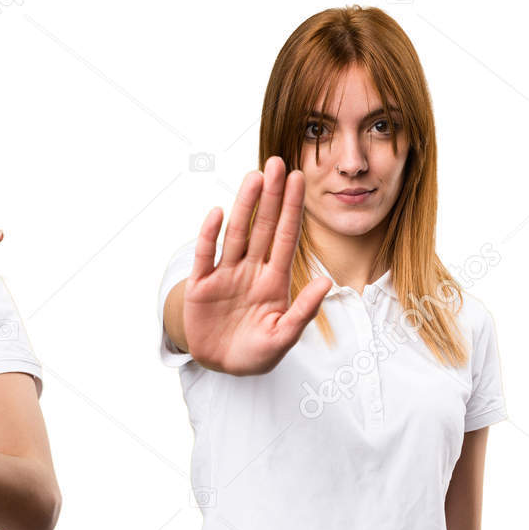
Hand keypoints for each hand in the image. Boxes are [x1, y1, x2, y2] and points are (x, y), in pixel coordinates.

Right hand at [182, 156, 332, 374]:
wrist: (221, 366)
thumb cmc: (256, 352)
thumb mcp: (283, 337)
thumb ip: (303, 312)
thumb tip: (327, 283)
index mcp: (275, 281)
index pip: (287, 238)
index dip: (293, 209)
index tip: (300, 180)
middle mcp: (251, 270)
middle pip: (264, 227)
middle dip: (272, 196)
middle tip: (278, 162)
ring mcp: (225, 275)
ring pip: (237, 234)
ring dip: (245, 207)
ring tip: (254, 178)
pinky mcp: (201, 286)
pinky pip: (206, 256)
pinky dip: (210, 235)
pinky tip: (217, 213)